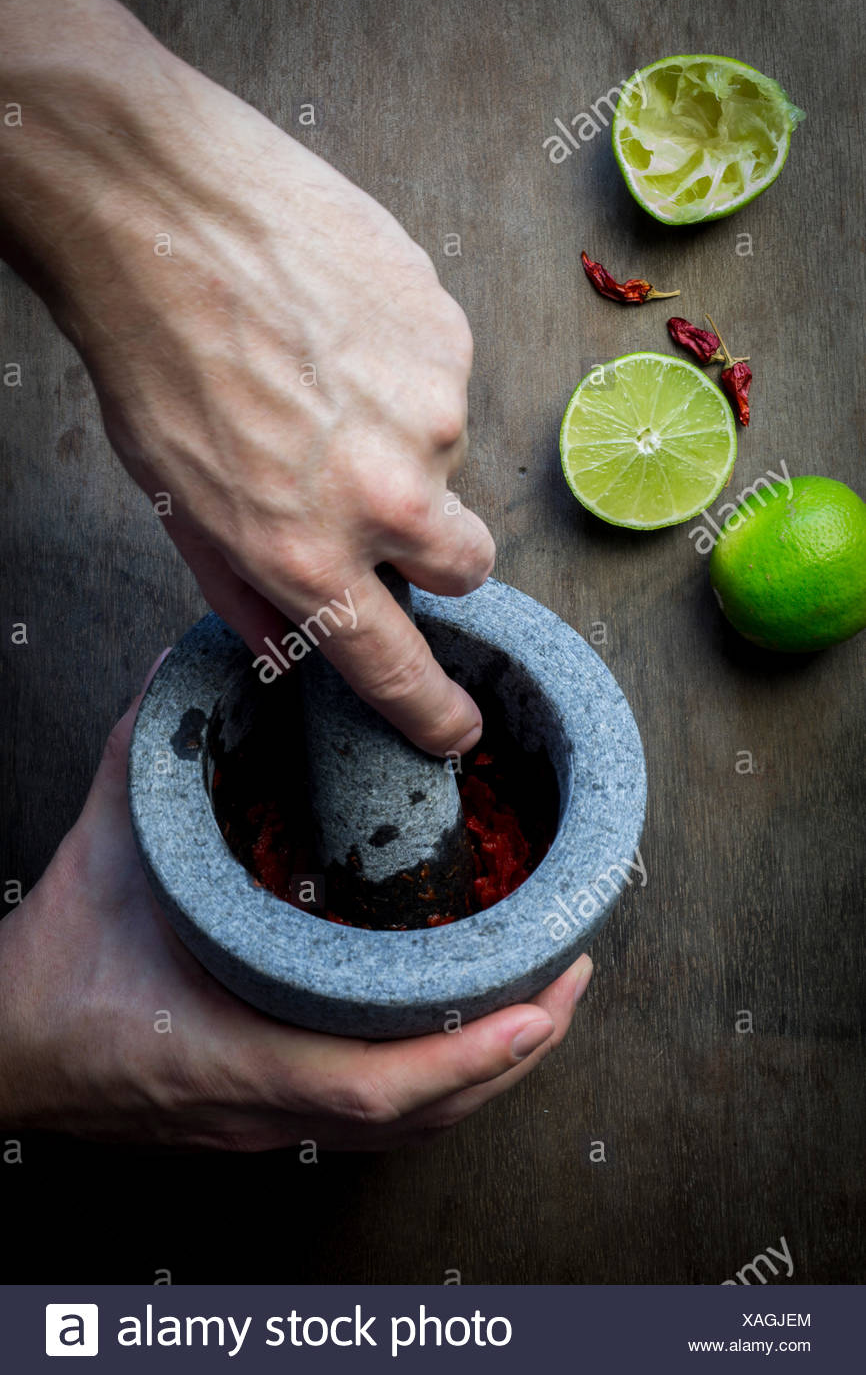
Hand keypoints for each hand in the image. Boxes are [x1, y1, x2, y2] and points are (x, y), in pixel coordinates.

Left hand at [0, 0, 493, 756]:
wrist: (162, 209)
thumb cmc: (153, 357)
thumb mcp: (178, 505)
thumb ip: (248, 589)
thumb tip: (295, 642)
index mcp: (307, 555)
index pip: (400, 668)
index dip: (433, 711)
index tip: (456, 727)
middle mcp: (384, 498)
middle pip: (469, 565)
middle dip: (436, 547)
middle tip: (376, 495)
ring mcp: (430, 412)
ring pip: (451, 459)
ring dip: (405, 438)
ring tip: (328, 379)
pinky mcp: (450, 335)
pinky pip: (447, 379)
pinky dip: (404, 369)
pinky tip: (342, 332)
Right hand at [0, 654, 592, 1151]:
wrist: (1, 1054)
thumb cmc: (52, 973)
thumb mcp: (108, 851)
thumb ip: (157, 757)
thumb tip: (201, 670)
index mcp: (234, 1054)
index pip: (375, 1082)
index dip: (469, 1052)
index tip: (538, 1002)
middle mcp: (265, 1107)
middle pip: (422, 1114)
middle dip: (513, 1051)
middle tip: (569, 978)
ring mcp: (269, 1123)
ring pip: (407, 1126)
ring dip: (487, 1071)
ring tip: (542, 1003)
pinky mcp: (265, 1117)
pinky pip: (376, 1117)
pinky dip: (439, 1080)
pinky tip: (467, 1037)